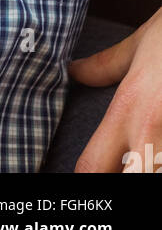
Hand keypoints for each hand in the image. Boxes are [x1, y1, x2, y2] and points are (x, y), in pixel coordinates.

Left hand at [71, 7, 161, 172]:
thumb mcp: (142, 43)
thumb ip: (105, 65)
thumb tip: (75, 70)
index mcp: (128, 109)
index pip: (90, 166)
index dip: (83, 180)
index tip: (89, 178)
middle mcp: (149, 132)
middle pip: (125, 186)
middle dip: (121, 185)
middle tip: (123, 170)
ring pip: (153, 179)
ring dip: (149, 173)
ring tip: (147, 162)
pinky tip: (161, 158)